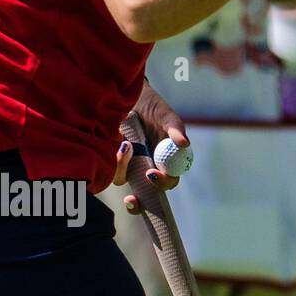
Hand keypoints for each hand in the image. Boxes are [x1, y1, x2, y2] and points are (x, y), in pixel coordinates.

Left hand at [115, 83, 188, 213]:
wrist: (126, 96)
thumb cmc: (151, 106)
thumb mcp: (164, 114)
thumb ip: (175, 127)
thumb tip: (185, 143)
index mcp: (166, 159)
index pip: (169, 180)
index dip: (162, 182)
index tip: (151, 174)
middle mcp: (149, 165)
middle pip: (147, 192)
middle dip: (140, 200)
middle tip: (132, 195)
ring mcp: (130, 164)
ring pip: (125, 180)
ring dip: (122, 168)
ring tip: (123, 143)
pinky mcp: (113, 161)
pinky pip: (110, 170)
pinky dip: (111, 161)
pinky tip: (116, 143)